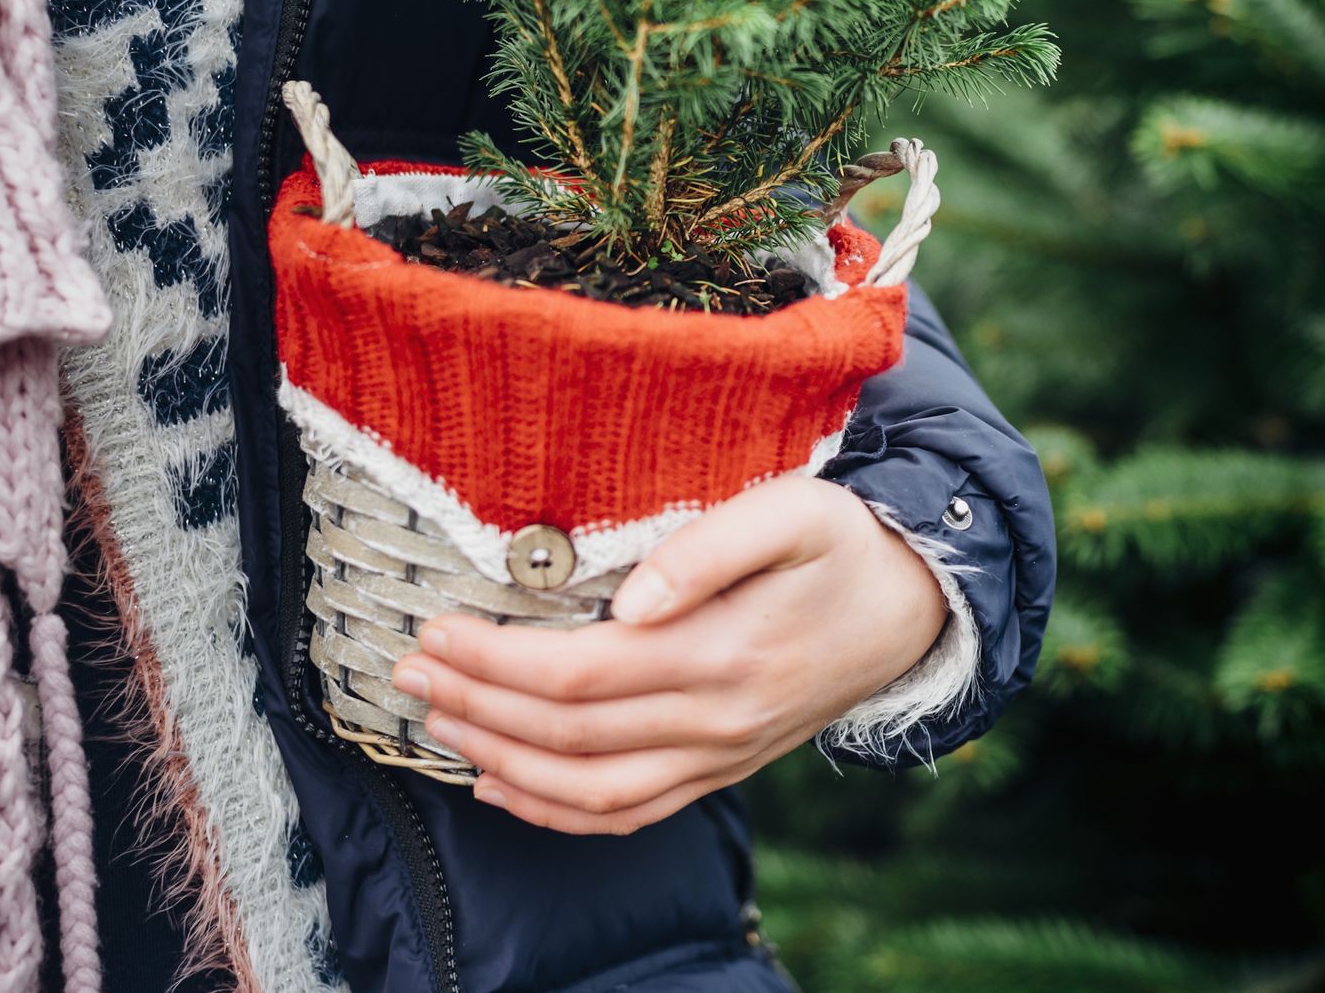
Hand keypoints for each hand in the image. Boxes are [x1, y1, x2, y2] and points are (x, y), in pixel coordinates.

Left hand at [390, 476, 947, 834]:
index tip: (436, 628)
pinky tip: (502, 787)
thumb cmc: (844, 543)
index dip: (498, 658)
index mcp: (725, 653)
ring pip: (589, 789)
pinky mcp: (722, 769)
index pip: (582, 672)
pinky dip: (556, 813)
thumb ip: (709, 547)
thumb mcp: (792, 511)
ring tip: (437, 722)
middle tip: (408, 670)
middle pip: (568, 734)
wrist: (916, 606)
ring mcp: (720, 756)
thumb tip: (628, 598)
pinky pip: (628, 812)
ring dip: (501, 762)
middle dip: (476, 704)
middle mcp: (716, 721)